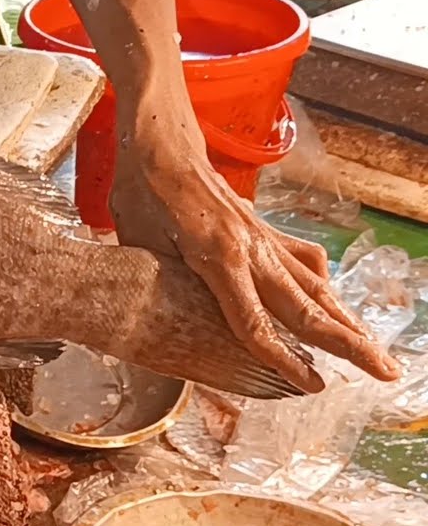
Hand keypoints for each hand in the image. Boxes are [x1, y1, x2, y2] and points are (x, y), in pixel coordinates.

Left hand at [109, 96, 399, 391]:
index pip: (254, 323)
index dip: (284, 359)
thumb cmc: (140, 192)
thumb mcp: (137, 243)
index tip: (311, 385)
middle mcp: (250, 249)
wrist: (161, 139)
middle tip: (388, 372)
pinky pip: (303, 261)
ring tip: (374, 349)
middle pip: (306, 307)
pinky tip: (334, 302)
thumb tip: (154, 320)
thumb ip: (155, 282)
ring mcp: (261, 236)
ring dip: (348, 320)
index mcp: (217, 258)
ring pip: (315, 285)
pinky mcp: (262, 227)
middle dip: (349, 344)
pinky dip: (324, 286)